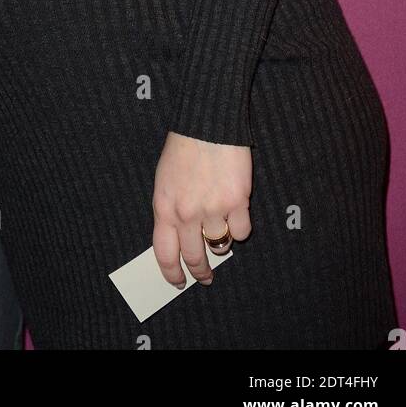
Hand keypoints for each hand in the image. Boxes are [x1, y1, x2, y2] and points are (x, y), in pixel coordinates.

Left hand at [152, 131, 251, 286]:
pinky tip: (236, 212)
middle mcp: (187, 213)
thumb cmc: (183, 149)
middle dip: (201, 271)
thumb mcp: (164, 182)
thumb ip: (170, 210)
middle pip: (195, 256)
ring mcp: (213, 209)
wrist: (207, 124)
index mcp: (164, 207)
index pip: (164, 253)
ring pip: (220, 245)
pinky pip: (241, 231)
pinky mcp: (237, 202)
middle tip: (205, 276)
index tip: (179, 282)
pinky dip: (240, 226)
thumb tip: (179, 239)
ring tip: (221, 228)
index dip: (172, 273)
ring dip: (221, 243)